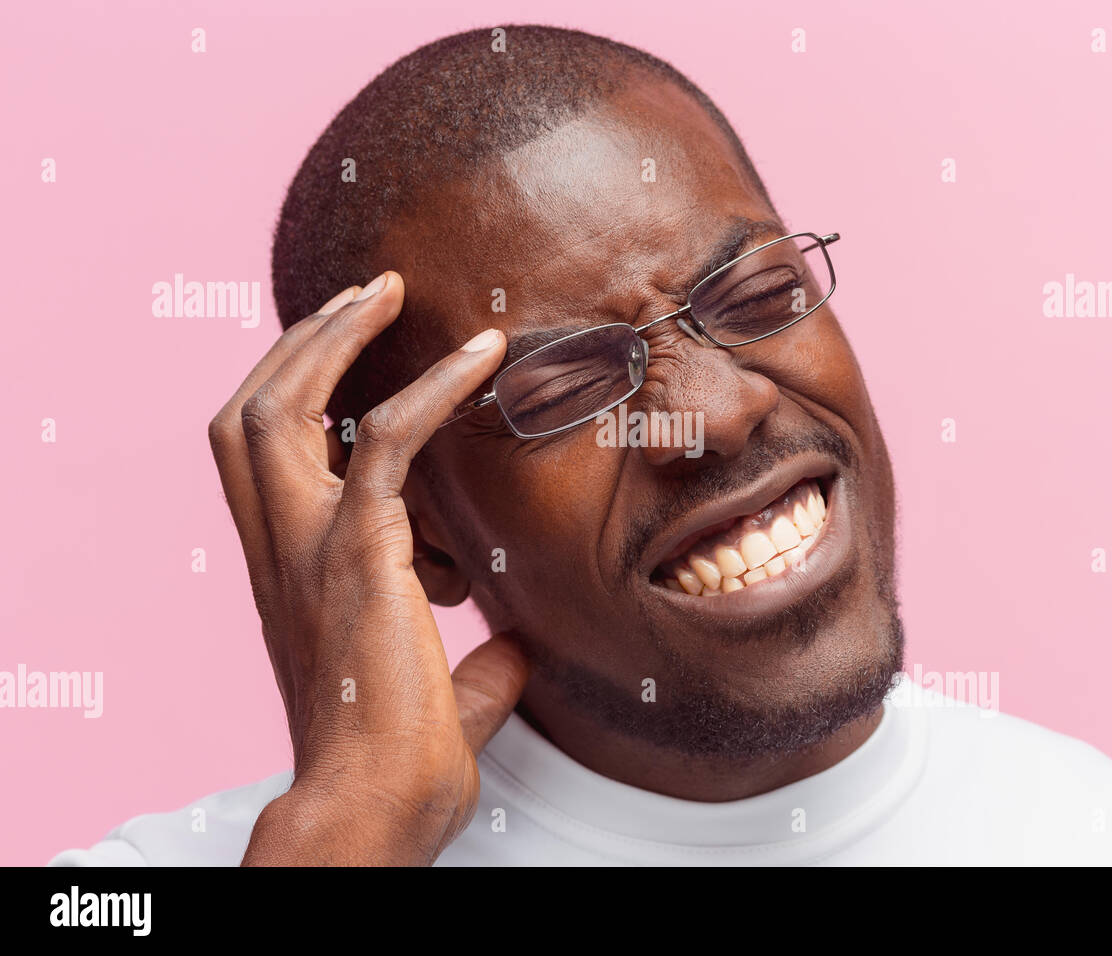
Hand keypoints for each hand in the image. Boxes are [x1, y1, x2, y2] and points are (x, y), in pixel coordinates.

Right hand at [206, 271, 527, 864]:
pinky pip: (386, 443)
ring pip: (281, 409)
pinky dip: (430, 389)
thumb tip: (518, 654)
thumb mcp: (438, 700)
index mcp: (286, 573)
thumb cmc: (397, 768)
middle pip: (247, 413)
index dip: (289, 392)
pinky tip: (483, 357)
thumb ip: (473, 668)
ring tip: (386, 292)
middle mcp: (279, 551)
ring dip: (331, 340)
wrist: (374, 810)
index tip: (342, 349)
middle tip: (362, 294)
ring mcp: (307, 550)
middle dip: (298, 343)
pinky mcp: (358, 555)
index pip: (259, 457)